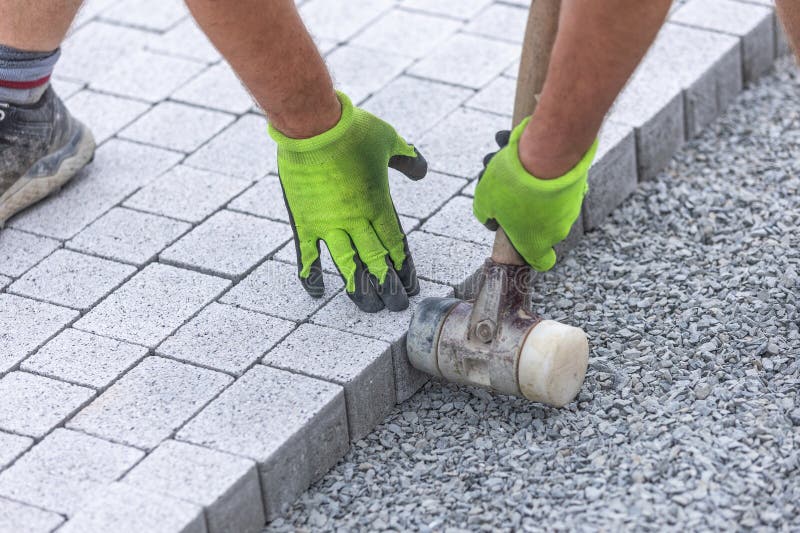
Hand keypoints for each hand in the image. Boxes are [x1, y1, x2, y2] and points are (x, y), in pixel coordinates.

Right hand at [270, 91, 426, 311]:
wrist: (312, 124)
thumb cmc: (353, 129)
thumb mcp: (389, 140)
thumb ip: (408, 158)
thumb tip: (421, 169)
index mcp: (378, 204)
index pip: (395, 245)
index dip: (404, 268)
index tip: (410, 287)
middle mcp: (355, 220)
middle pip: (376, 261)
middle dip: (388, 286)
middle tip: (396, 306)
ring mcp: (327, 223)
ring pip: (347, 265)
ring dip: (359, 289)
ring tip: (368, 308)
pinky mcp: (303, 220)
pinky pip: (307, 255)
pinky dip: (311, 274)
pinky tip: (318, 292)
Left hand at [473, 118, 596, 270]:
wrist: (549, 153)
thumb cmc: (513, 184)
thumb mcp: (485, 200)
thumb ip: (486, 214)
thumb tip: (491, 219)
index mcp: (534, 242)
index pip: (541, 261)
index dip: (531, 254)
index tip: (521, 239)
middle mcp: (557, 231)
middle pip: (535, 223)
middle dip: (517, 205)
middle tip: (501, 183)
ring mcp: (571, 210)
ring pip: (544, 199)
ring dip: (528, 182)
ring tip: (508, 157)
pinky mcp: (579, 188)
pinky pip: (557, 182)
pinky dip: (545, 170)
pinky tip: (529, 151)